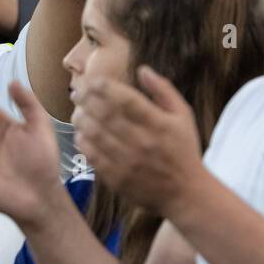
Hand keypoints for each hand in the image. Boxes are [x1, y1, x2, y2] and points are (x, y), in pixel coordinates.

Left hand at [70, 69, 205, 215]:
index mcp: (159, 124)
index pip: (125, 99)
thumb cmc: (184, 150)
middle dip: (86, 99)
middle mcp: (142, 141)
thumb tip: (142, 69)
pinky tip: (81, 133)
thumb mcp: (183, 116)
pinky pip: (92, 156)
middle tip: (77, 92)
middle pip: (105, 114)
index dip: (104, 86)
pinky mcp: (117, 178)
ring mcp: (128, 162)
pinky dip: (83, 142)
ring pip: (95, 134)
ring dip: (80, 119)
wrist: (186, 194)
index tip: (92, 81)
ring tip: (77, 111)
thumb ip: (163, 90)